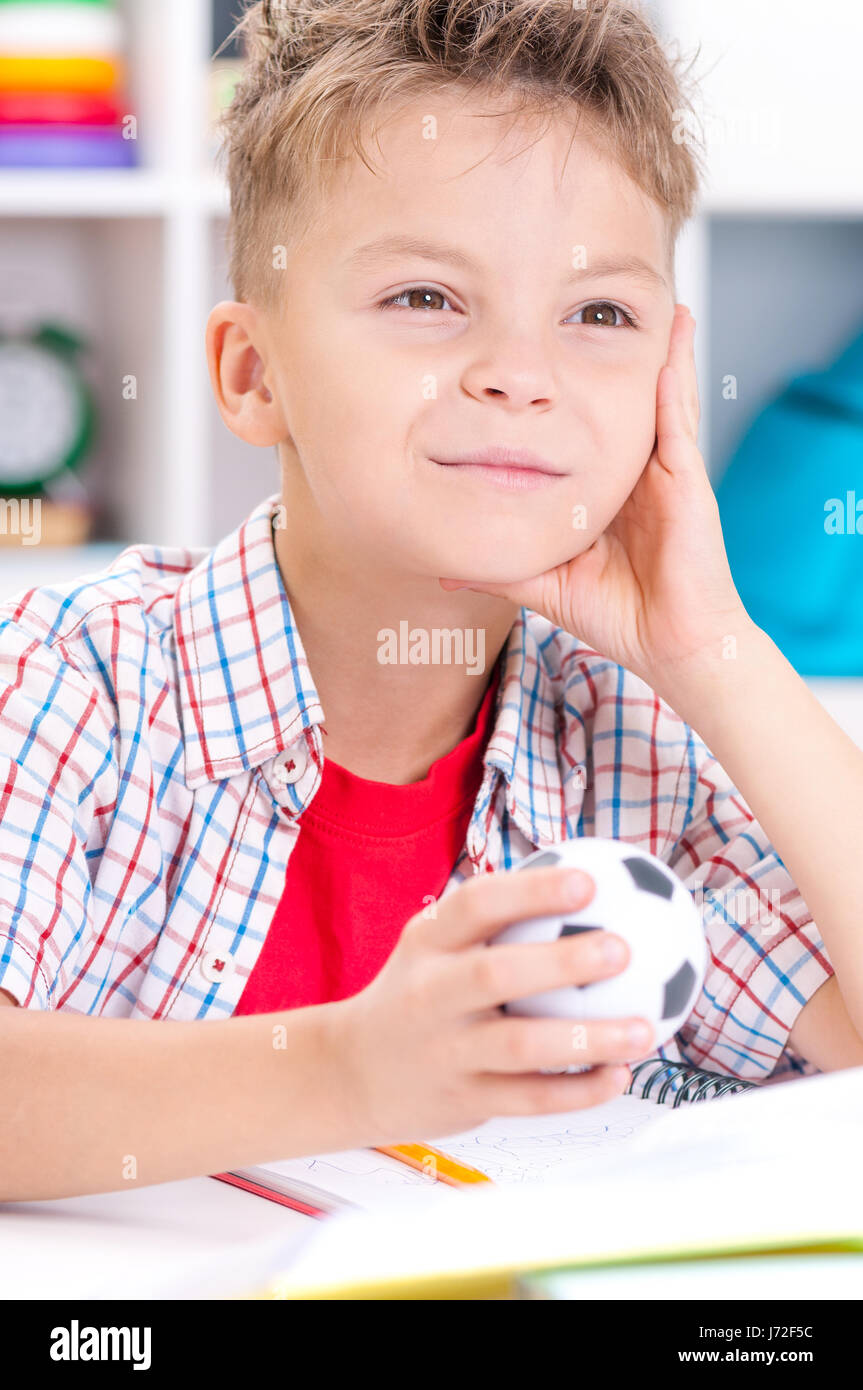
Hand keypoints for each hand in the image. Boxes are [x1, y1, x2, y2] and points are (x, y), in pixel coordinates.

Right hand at [329, 865, 652, 1144]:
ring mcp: (445, 1051)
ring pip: (521, 1047)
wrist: (351, 1072)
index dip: (531, 890)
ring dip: (589, 1038)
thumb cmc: (419, 992)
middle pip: (495, 974)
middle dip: (562, 962)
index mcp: (428, 943)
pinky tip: (621, 1076)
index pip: (476, 904)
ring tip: (646, 1030)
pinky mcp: (462, 1101)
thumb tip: (588, 874)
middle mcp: (430, 994)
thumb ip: (493, 916)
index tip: (589, 880)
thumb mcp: (433, 945)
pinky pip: (529, 1099)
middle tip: (624, 950)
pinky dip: (579, 1090)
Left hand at [440, 306, 749, 697]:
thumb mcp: (545, 583)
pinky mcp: (686, 480)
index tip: (542, 359)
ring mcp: (664, 473)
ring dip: (657, 350)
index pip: (583, 431)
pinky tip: (673, 341)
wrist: (675, 647)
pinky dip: (676, 378)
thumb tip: (445, 571)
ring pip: (657, 398)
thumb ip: (501, 568)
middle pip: (622, 403)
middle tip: (595, 303)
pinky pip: (678, 420)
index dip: (568, 396)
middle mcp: (634, 474)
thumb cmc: (620, 617)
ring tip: (654, 300)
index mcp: (605, 492)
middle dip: (612, 357)